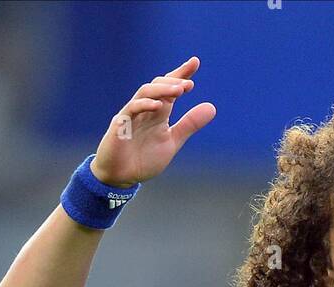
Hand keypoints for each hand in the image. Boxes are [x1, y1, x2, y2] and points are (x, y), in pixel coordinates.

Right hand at [91, 56, 215, 187]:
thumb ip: (189, 125)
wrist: (121, 177)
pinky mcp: (121, 124)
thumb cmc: (144, 159)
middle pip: (158, 85)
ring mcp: (132, 115)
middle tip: (189, 84)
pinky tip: (159, 106)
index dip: (181, 74)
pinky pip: (132, 109)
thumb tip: (212, 107)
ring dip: (162, 90)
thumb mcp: (172, 141)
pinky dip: (145, 105)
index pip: (170, 88)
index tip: (195, 62)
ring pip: (145, 92)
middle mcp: (145, 109)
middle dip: (173, 81)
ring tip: (179, 90)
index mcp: (158, 112)